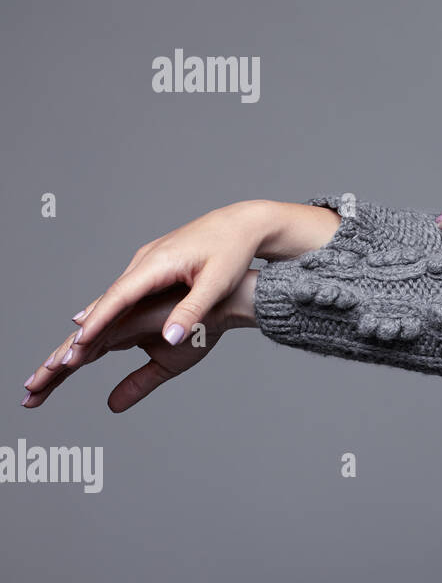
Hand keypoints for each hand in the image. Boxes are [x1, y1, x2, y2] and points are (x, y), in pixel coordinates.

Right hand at [20, 200, 274, 408]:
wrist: (242, 222)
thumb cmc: (233, 252)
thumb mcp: (217, 284)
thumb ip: (192, 311)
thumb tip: (170, 340)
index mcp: (157, 263)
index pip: (119, 297)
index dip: (97, 322)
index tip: (76, 345)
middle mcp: (145, 260)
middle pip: (107, 299)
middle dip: (84, 330)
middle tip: (58, 360)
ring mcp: (147, 262)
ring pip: (113, 296)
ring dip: (92, 322)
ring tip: (67, 351)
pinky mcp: (154, 266)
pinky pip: (125, 292)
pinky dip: (109, 311)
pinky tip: (95, 328)